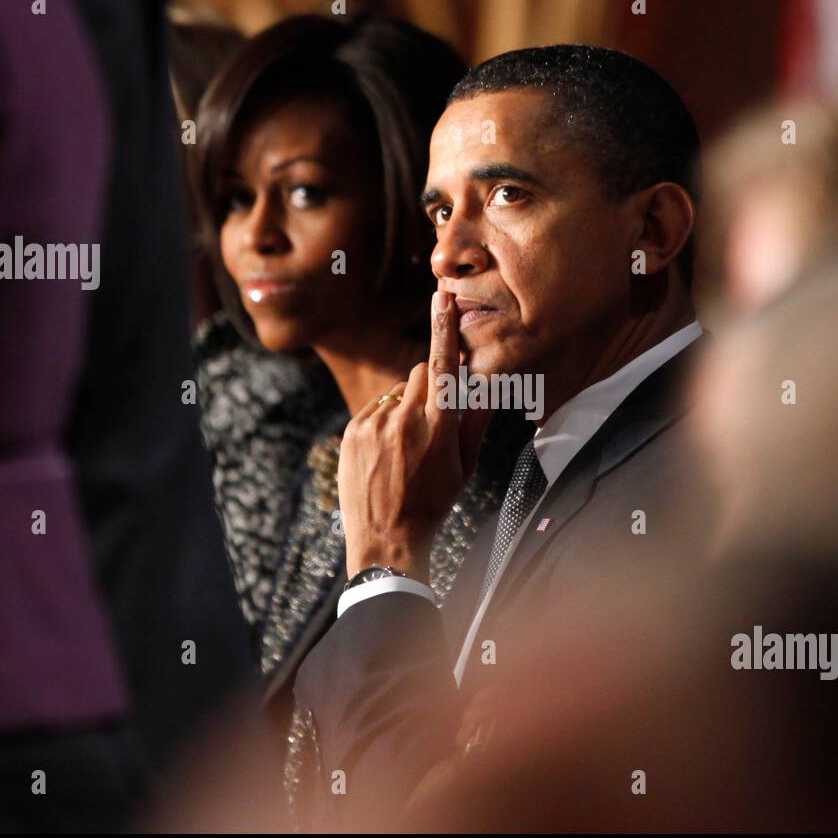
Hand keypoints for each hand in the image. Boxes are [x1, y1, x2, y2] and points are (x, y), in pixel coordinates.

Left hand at [338, 291, 490, 580]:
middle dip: (430, 386)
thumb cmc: (433, 504)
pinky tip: (388, 454)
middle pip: (420, 374)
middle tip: (433, 422)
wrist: (386, 540)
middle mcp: (406, 418)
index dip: (443, 328)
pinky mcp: (353, 432)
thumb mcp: (464, 468)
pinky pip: (375, 410)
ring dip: (406, 408)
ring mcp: (375, 424)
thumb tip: (484, 387)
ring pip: (397, 393)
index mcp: (440, 425)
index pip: (443, 364)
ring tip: (407, 450)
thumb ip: (475, 422)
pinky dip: (384, 422)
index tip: (441, 297)